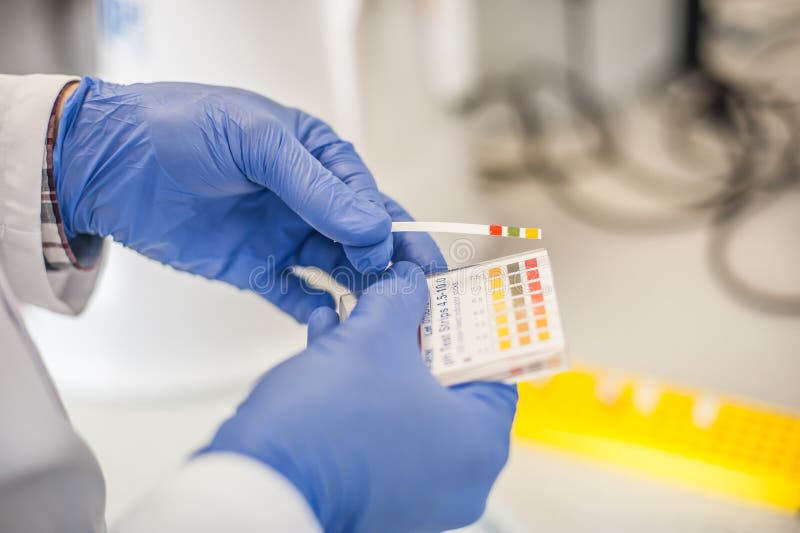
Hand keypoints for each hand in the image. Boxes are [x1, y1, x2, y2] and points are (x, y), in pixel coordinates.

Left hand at [54, 77, 444, 320]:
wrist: (111, 163)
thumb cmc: (182, 130)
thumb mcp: (255, 143)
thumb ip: (314, 188)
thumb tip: (373, 227)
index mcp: (316, 156)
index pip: (367, 194)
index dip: (386, 226)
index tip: (392, 252)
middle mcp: (307, 198)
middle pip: (362, 234)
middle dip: (388, 261)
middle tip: (411, 290)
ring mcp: (283, 234)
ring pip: (337, 266)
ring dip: (361, 287)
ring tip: (381, 312)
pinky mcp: (256, 268)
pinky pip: (297, 293)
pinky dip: (317, 308)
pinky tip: (333, 320)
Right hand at [201, 262, 517, 532]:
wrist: (258, 483)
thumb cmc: (322, 426)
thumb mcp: (370, 338)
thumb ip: (401, 298)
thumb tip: (410, 280)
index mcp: (479, 442)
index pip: (494, 367)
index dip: (467, 324)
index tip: (448, 301)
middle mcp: (461, 479)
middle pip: (448, 385)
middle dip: (414, 337)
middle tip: (401, 305)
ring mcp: (421, 495)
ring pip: (410, 408)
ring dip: (381, 359)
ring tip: (353, 320)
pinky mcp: (381, 499)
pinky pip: (385, 433)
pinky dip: (365, 395)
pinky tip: (331, 351)